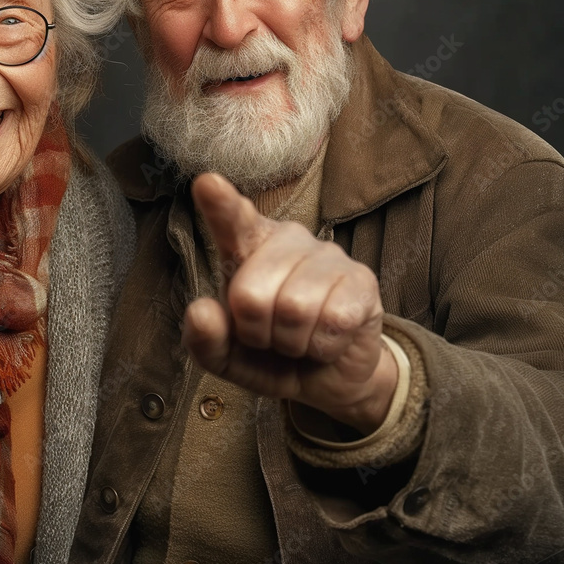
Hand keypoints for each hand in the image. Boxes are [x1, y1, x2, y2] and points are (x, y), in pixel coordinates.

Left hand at [184, 173, 396, 434]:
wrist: (326, 380)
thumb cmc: (268, 354)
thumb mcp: (226, 356)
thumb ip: (204, 339)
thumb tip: (200, 311)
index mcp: (246, 245)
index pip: (231, 221)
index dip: (221, 205)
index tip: (207, 184)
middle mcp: (287, 238)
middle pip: (252, 294)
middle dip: (256, 331)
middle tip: (269, 335)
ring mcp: (328, 254)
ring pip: (294, 309)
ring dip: (291, 341)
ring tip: (298, 337)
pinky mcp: (362, 279)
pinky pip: (333, 320)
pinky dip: (323, 346)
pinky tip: (327, 340)